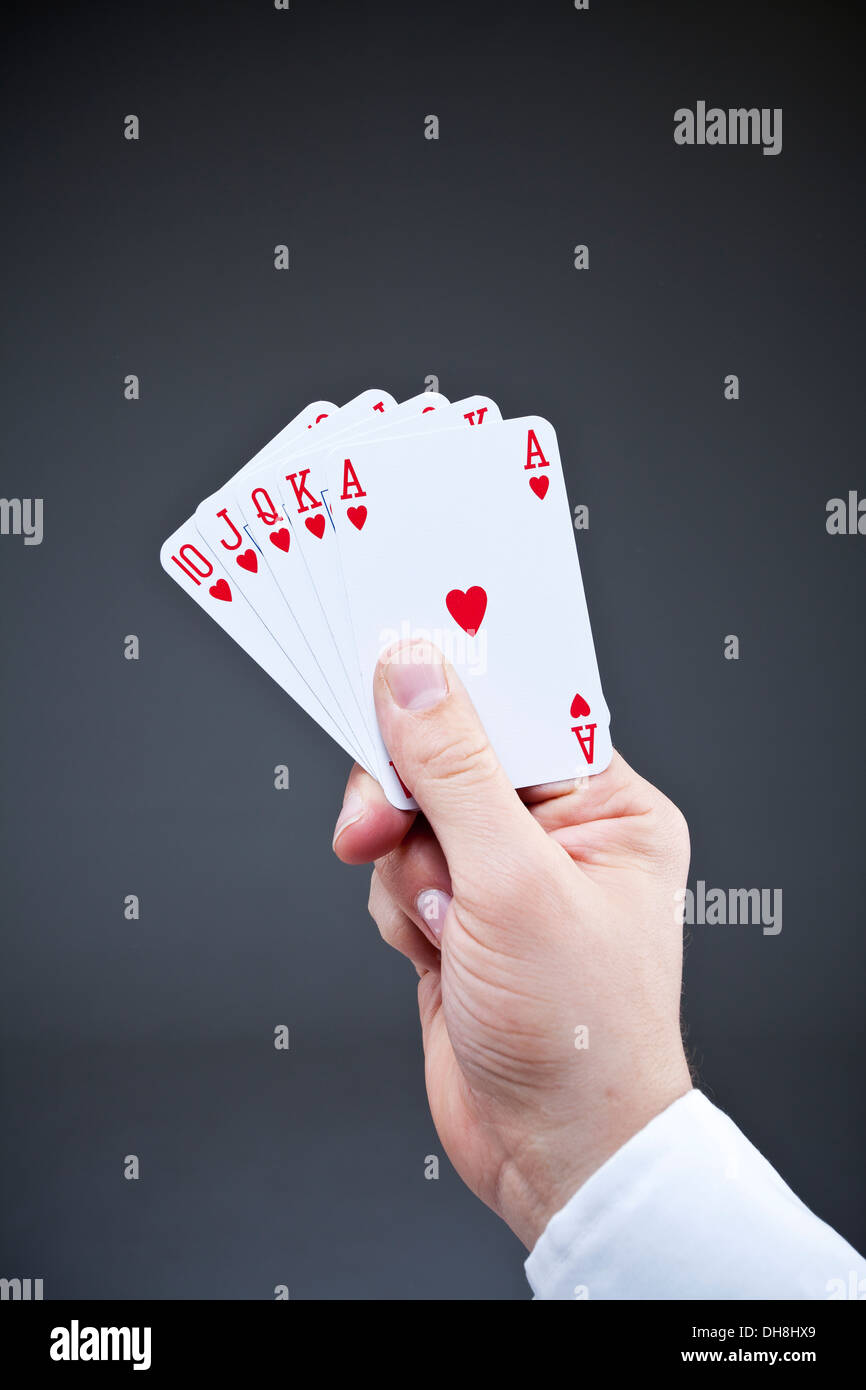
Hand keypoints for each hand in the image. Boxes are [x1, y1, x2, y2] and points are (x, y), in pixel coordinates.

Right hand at [332, 641, 691, 1248]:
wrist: (551, 1152)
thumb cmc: (576, 1031)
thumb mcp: (513, 883)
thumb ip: (454, 770)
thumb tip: (413, 674)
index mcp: (610, 807)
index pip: (522, 710)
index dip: (454, 692)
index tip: (389, 670)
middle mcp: (561, 834)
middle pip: (452, 760)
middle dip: (410, 801)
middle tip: (375, 826)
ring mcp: (507, 877)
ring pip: (413, 818)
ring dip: (409, 873)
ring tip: (444, 929)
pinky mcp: (463, 917)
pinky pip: (400, 873)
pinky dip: (401, 911)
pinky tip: (435, 954)